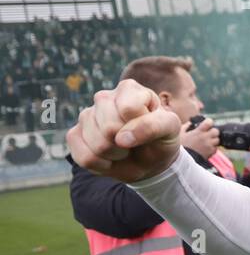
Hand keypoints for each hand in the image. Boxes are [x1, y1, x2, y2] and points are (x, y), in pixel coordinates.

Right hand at [66, 80, 181, 182]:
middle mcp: (104, 98)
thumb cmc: (160, 138)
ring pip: (97, 144)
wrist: (149, 160)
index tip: (150, 128)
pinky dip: (102, 165)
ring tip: (124, 149)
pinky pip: (84, 157)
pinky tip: (110, 157)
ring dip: (116, 155)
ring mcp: (86, 115)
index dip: (141, 126)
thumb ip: (153, 126)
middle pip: (109, 128)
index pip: (128, 109)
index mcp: (129, 89)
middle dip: (127, 143)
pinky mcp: (74, 135)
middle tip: (136, 142)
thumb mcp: (170, 129)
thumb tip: (121, 138)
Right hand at [180, 117, 219, 159]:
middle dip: (212, 132)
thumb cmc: (179, 146)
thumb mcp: (180, 133)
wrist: (181, 160)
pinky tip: (205, 149)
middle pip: (216, 131)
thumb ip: (186, 126)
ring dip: (213, 140)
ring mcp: (209, 145)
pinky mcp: (210, 153)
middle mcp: (206, 138)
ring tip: (206, 142)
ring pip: (217, 140)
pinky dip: (212, 148)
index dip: (208, 122)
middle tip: (207, 134)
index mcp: (199, 131)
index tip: (206, 124)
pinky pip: (215, 149)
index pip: (209, 122)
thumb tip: (191, 123)